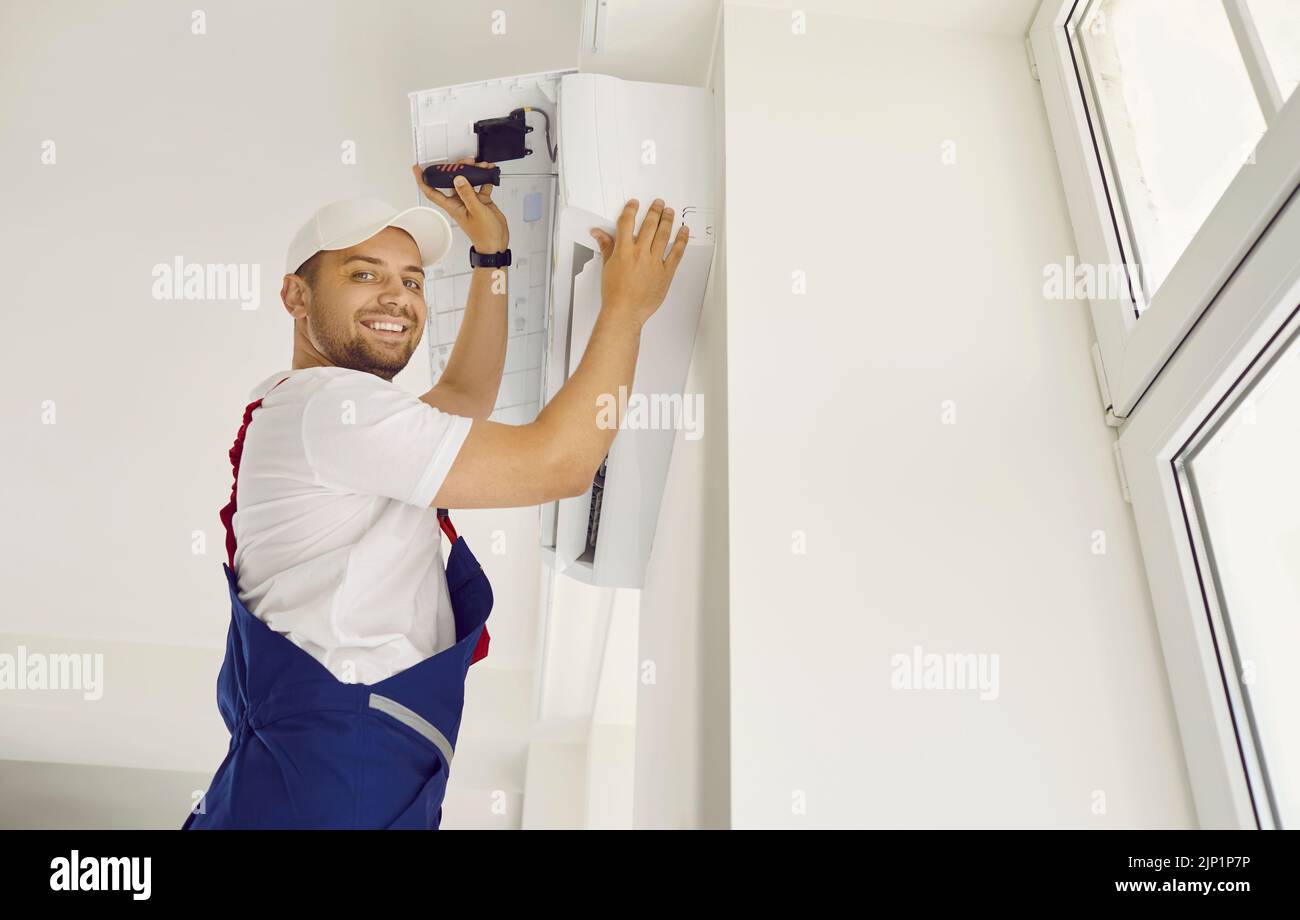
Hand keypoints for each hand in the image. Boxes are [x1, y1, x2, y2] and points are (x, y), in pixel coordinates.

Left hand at [412, 158, 509, 252]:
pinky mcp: (480, 201)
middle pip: (452, 181)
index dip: (423, 180)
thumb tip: (458, 179)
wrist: (496, 244)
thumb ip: (467, 194)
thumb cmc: (484, 235)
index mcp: (453, 206)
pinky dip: (485, 178)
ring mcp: (470, 201)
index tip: (418, 169)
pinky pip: (481, 185)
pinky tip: (489, 173)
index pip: (432, 192)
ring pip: (468, 181)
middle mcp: (459, 202)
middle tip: (465, 161)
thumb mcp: (476, 211)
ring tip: (481, 166)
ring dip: (474, 172)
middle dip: (457, 168)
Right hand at [589, 198, 687, 325]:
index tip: (634, 204)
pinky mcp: (666, 273)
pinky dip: (681, 240)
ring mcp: (654, 263)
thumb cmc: (615, 294)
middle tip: (658, 203)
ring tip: (669, 212)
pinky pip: (676, 253)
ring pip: (663, 235)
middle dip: (654, 211)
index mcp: (624, 251)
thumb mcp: (608, 267)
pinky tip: (684, 231)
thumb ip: (606, 247)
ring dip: (667, 220)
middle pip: (649, 225)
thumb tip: (599, 233)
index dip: (631, 210)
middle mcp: (640, 254)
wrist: (624, 312)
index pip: (627, 223)